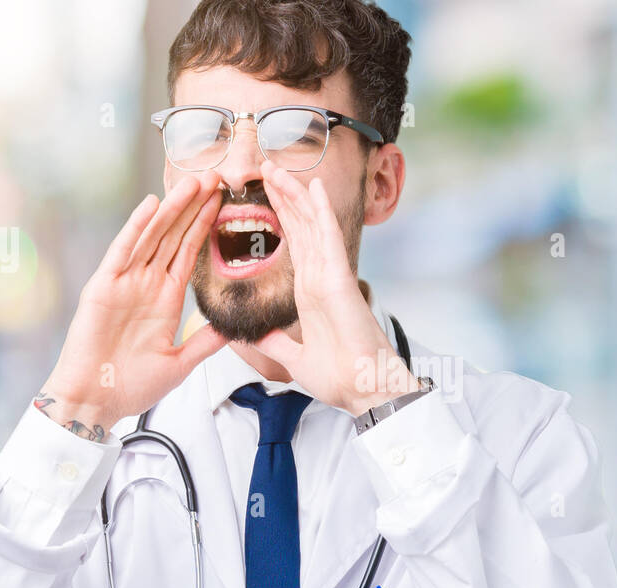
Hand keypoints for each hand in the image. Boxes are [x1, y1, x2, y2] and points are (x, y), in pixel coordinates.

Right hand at [37, 171, 226, 438]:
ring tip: (193, 182)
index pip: (189, 253)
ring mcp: (124, 283)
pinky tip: (152, 204)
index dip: (205, 226)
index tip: (223, 202)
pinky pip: (122, 251)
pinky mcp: (103, 287)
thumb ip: (205, 342)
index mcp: (165, 299)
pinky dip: (137, 228)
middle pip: (174, 236)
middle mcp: (146, 284)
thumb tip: (234, 328)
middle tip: (215, 178)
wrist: (96, 401)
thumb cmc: (131, 386)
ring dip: (172, 209)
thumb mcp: (180, 363)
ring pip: (153, 237)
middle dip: (194, 208)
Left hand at [253, 160, 418, 416]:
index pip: (294, 245)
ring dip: (294, 194)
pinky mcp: (340, 280)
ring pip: (310, 225)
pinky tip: (313, 186)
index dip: (281, 218)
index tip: (265, 194)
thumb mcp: (294, 359)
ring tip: (275, 167)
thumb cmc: (341, 378)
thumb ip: (275, 343)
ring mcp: (331, 276)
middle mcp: (321, 278)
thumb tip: (253, 336)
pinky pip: (328, 238)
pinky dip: (321, 211)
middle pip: (300, 227)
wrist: (363, 392)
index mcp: (311, 293)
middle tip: (265, 167)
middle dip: (283, 196)